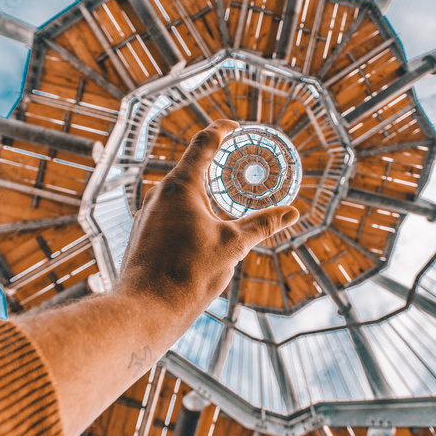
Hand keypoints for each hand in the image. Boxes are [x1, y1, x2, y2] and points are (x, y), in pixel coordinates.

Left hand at [117, 119, 298, 314]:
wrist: (146, 309)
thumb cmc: (188, 274)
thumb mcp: (233, 246)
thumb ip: (262, 225)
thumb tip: (291, 213)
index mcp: (180, 187)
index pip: (203, 143)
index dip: (221, 130)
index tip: (235, 126)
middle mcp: (159, 195)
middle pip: (190, 168)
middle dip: (213, 166)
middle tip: (234, 166)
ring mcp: (147, 214)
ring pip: (178, 195)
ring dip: (202, 193)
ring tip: (221, 202)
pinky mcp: (143, 234)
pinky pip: (169, 213)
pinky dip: (189, 213)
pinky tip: (200, 233)